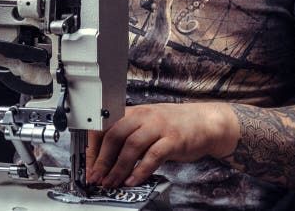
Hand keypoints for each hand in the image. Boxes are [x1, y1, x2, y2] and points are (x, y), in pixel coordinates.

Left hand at [85, 102, 238, 187]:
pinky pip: (153, 156)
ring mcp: (159, 127)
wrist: (205, 122)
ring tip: (112, 183)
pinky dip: (140, 171)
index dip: (93, 147)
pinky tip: (132, 181)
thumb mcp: (147, 123)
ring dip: (118, 168)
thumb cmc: (173, 125)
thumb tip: (103, 157)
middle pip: (115, 135)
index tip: (89, 165)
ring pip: (131, 147)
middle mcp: (145, 116)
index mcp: (134, 111)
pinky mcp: (173, 140)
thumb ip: (127, 135)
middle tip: (97, 178)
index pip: (105, 126)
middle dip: (102, 160)